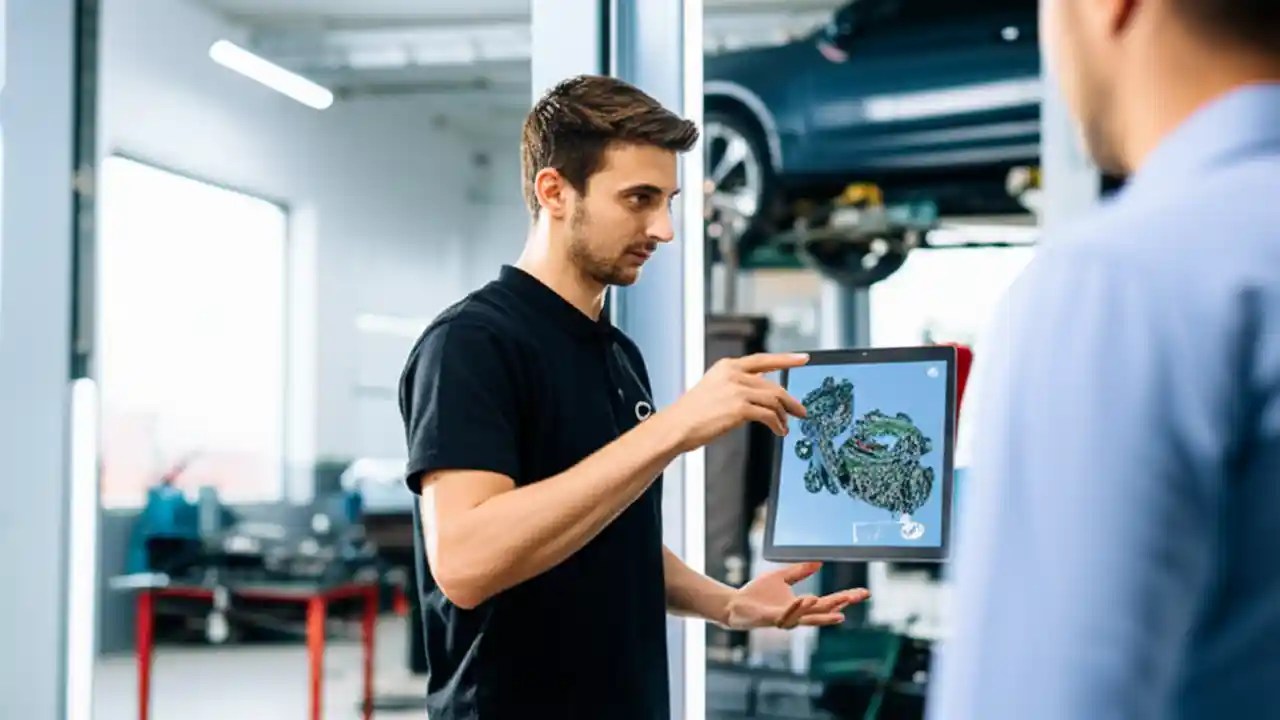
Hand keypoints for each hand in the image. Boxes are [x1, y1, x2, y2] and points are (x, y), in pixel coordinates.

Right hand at [660, 352, 809, 451]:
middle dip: (790, 400)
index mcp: (727, 366)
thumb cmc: (692, 413)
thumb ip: (737, 385)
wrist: (676, 426)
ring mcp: (737, 390)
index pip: (763, 359)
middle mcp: (733, 374)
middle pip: (773, 385)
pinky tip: (778, 431)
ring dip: (783, 416)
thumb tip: (763, 394)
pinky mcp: (739, 408)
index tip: (802, 358)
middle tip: (800, 411)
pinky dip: (777, 424)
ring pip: (774, 400)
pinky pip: (768, 415)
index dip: (786, 359)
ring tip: (785, 426)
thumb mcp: (714, 388)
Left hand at [724, 562, 869, 630]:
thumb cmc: (758, 594)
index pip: (829, 602)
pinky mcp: (771, 619)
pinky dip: (798, 609)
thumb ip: (800, 571)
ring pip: (808, 617)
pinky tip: (807, 599)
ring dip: (822, 610)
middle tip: (857, 597)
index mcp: (802, 605)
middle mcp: (797, 615)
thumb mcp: (782, 577)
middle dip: (841, 604)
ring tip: (837, 603)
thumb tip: (819, 562)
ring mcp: (785, 618)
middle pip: (824, 611)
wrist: (735, 605)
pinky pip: (787, 615)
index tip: (863, 592)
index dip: (846, 597)